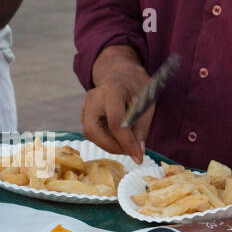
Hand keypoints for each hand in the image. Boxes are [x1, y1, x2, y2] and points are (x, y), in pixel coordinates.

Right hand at [81, 47, 153, 162]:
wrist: (122, 74)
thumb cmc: (137, 88)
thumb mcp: (147, 105)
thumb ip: (142, 129)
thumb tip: (138, 152)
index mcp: (112, 90)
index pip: (115, 122)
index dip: (127, 142)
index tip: (138, 157)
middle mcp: (94, 97)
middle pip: (93, 130)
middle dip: (112, 146)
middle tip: (130, 152)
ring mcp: (86, 104)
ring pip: (90, 133)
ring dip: (108, 144)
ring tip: (127, 144)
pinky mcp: (84, 112)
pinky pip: (91, 132)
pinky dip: (105, 139)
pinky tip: (118, 136)